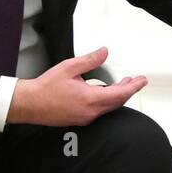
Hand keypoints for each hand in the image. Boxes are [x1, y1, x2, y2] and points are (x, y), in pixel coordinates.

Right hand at [7, 46, 147, 126]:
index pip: (120, 93)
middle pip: (117, 102)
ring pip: (109, 107)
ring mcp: (85, 118)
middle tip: (136, 81)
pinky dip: (107, 101)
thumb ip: (90, 60)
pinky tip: (105, 92)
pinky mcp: (80, 120)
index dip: (133, 86)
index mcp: (90, 98)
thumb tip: (105, 52)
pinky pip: (100, 111)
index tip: (142, 80)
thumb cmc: (45, 87)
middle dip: (128, 90)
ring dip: (118, 95)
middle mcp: (90, 112)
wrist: (28, 104)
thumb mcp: (69, 67)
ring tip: (123, 83)